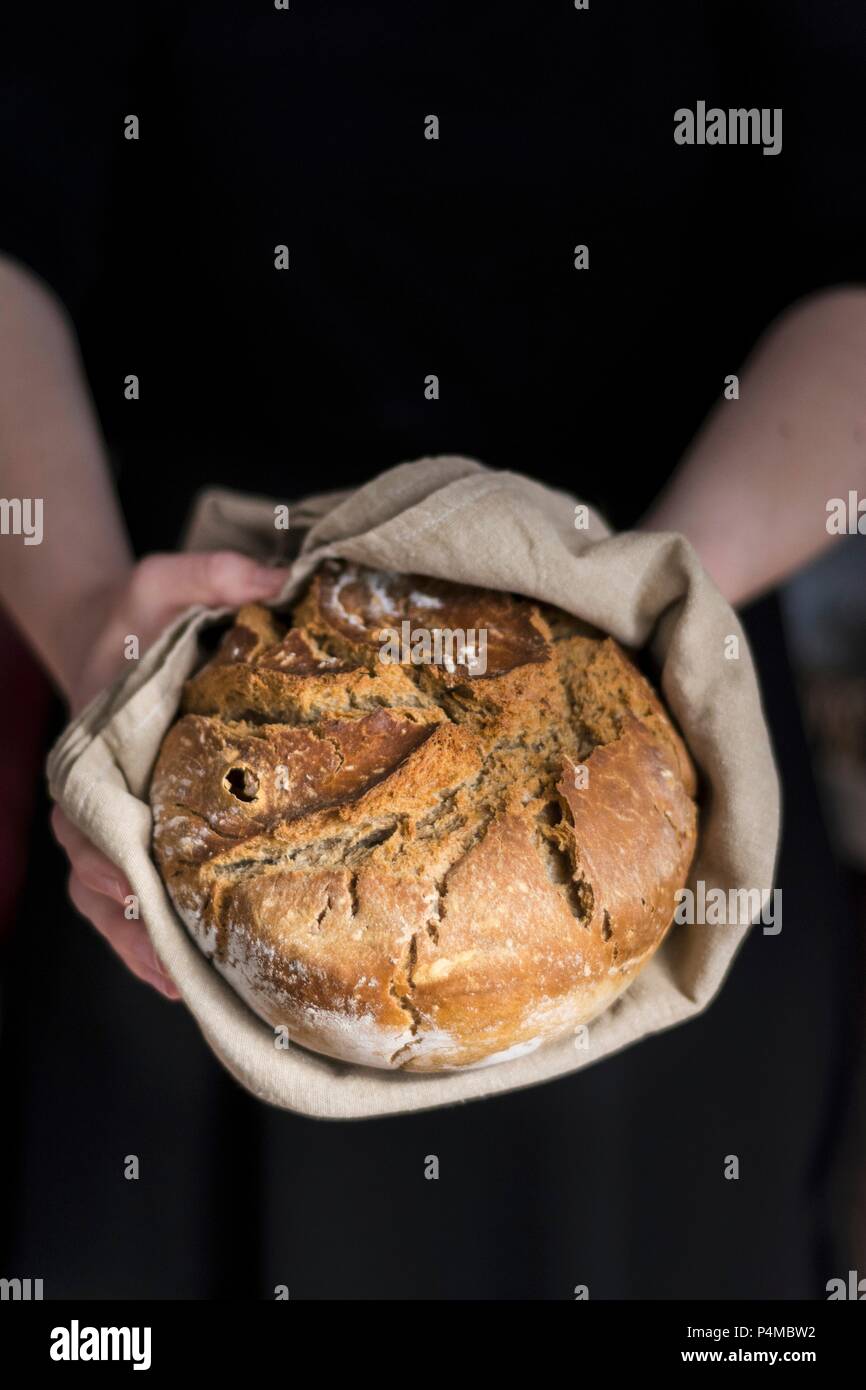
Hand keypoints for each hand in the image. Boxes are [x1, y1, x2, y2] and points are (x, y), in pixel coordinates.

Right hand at [53, 550, 286, 997]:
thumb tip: (277, 579)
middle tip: (177, 962)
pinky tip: (184, 981)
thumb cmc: (136, 618)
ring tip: (187, 988)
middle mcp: (90, 793)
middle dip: (130, 919)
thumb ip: (209, 577)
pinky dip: (146, 941)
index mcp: (93, 745)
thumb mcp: (164, 583)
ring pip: (106, 901)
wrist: (114, 638)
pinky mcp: (129, 837)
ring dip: (140, 945)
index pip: (85, 809)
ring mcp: (106, 822)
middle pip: (93, 872)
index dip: (105, 851)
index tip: (135, 883)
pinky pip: (124, 902)